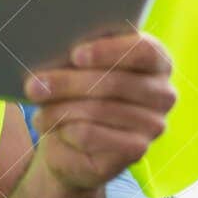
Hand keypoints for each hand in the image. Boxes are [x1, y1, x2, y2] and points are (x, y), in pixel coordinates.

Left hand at [23, 29, 175, 193]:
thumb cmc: (76, 91)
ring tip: (36, 105)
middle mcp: (163, 93)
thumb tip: (52, 47)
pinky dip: (67, 130)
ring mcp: (154, 124)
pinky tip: (53, 127)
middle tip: (34, 85)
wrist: (71, 142)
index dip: (110, 50)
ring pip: (101, 110)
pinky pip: (94, 136)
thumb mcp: (76, 68)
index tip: (75, 55)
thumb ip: (77, 55)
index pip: (144, 50)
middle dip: (69, 82)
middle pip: (117, 82)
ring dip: (60, 107)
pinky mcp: (138, 150)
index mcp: (156, 60)